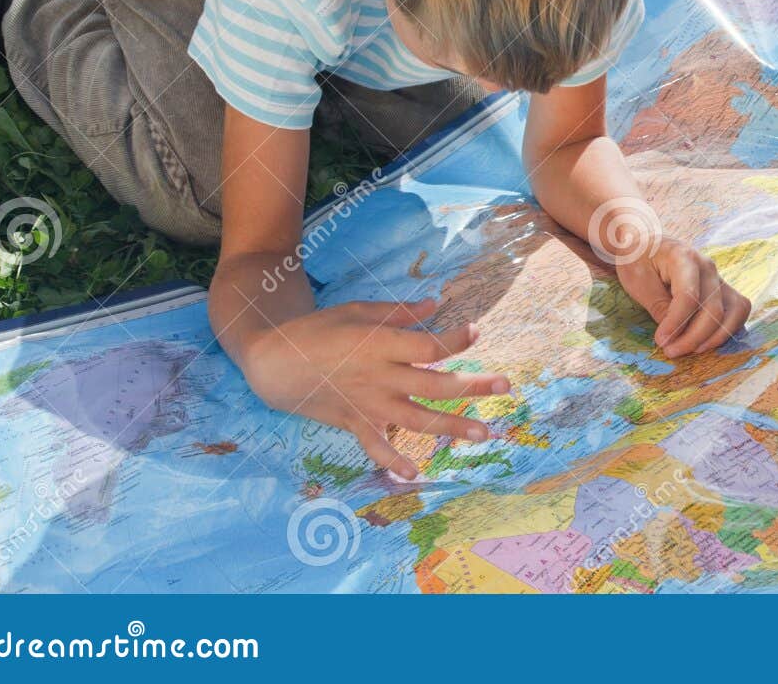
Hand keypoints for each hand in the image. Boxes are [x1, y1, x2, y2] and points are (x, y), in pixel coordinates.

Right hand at [237, 296, 509, 479]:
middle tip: (504, 387)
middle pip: (435, 384)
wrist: (274, 360)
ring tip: (483, 432)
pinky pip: (376, 446)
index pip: (428, 345)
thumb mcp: (357, 311)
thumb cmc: (318, 329)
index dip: (455, 339)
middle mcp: (380, 376)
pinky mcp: (354, 422)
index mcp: (380, 344)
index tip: (477, 332)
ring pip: (416, 419)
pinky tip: (414, 473)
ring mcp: (368, 403)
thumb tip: (436, 304)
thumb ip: (398, 312)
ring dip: (451, 427)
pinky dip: (393, 461)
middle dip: (473, 386)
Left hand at [616, 236, 751, 357]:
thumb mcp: (639, 282)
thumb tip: (675, 335)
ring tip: (692, 350)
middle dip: (692, 337)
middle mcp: (708, 266)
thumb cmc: (639, 261)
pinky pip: (738, 311)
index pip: (689, 296)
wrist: (647, 246)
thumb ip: (659, 307)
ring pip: (732, 312)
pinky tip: (707, 341)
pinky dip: (727, 329)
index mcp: (683, 257)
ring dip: (714, 337)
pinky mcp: (723, 289)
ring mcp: (719, 277)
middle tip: (670, 351)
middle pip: (712, 308)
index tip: (661, 340)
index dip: (676, 323)